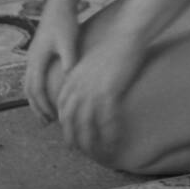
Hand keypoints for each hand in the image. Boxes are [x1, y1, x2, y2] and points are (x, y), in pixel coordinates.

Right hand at [24, 0, 80, 122]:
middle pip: (28, 90)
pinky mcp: (37, 51)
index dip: (43, 106)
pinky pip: (33, 75)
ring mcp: (32, 55)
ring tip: (44, 112)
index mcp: (37, 60)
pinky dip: (37, 88)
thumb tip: (68, 78)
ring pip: (29, 83)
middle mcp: (31, 60)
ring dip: (35, 99)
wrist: (59, 4)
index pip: (36, 90)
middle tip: (46, 123)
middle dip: (37, 108)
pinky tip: (47, 92)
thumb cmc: (66, 22)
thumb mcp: (69, 42)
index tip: (54, 118)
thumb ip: (69, 60)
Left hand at [56, 32, 149, 160]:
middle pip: (71, 122)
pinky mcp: (109, 92)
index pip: (63, 111)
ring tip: (101, 153)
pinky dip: (110, 133)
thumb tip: (83, 94)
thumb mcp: (88, 64)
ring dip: (93, 142)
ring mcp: (92, 91)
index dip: (67, 128)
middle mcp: (77, 88)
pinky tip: (115, 141)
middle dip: (76, 140)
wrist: (126, 35)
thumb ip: (81, 79)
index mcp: (70, 81)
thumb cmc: (112, 48)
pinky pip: (107, 120)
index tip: (73, 139)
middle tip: (84, 152)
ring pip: (87, 125)